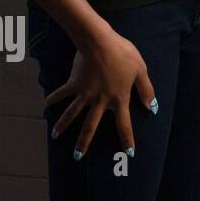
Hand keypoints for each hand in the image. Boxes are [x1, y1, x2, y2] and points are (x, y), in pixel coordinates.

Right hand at [44, 30, 155, 159]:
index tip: (128, 153)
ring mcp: (85, 93)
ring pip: (72, 114)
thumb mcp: (140, 71)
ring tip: (55, 136)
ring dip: (63, 125)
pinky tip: (46, 105)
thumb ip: (146, 90)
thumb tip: (153, 108)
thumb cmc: (123, 54)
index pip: (124, 124)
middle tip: (77, 157)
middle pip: (90, 126)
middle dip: (83, 143)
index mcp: (118, 99)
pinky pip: (62, 94)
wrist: (100, 43)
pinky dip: (53, 99)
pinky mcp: (73, 83)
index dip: (127, 139)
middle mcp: (100, 100)